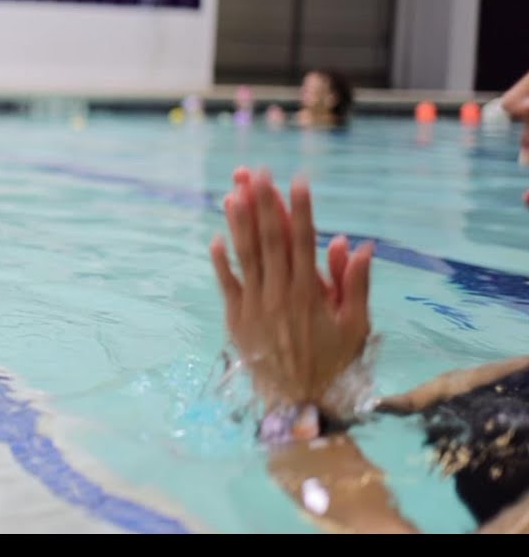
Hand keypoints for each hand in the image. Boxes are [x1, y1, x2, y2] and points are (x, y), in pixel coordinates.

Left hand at [209, 167, 373, 413]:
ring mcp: (255, 305)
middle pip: (269, 240)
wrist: (299, 404)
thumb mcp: (355, 326)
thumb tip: (360, 244)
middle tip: (257, 172)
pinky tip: (216, 237)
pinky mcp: (236, 319)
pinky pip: (226, 285)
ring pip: (245, 256)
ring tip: (233, 192)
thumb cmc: (333, 364)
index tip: (298, 180)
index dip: (300, 208)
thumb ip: (356, 284)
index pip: (303, 240)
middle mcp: (279, 293)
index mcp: (310, 292)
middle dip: (263, 203)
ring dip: (239, 223)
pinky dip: (221, 261)